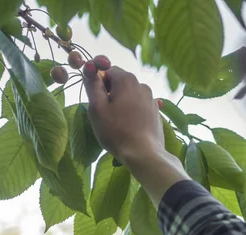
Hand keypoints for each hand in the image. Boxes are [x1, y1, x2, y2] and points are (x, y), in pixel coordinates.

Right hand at [84, 67, 189, 206]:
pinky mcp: (156, 112)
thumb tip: (89, 70)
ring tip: (117, 123)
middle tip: (104, 114)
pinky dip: (132, 112)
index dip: (98, 83)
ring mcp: (151, 99)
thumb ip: (92, 86)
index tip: (96, 100)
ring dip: (121, 103)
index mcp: (127, 80)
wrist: (143, 154)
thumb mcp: (97, 109)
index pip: (108, 70)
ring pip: (130, 95)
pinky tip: (128, 127)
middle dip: (110, 93)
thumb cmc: (116, 132)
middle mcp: (142, 85)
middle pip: (120, 82)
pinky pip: (139, 106)